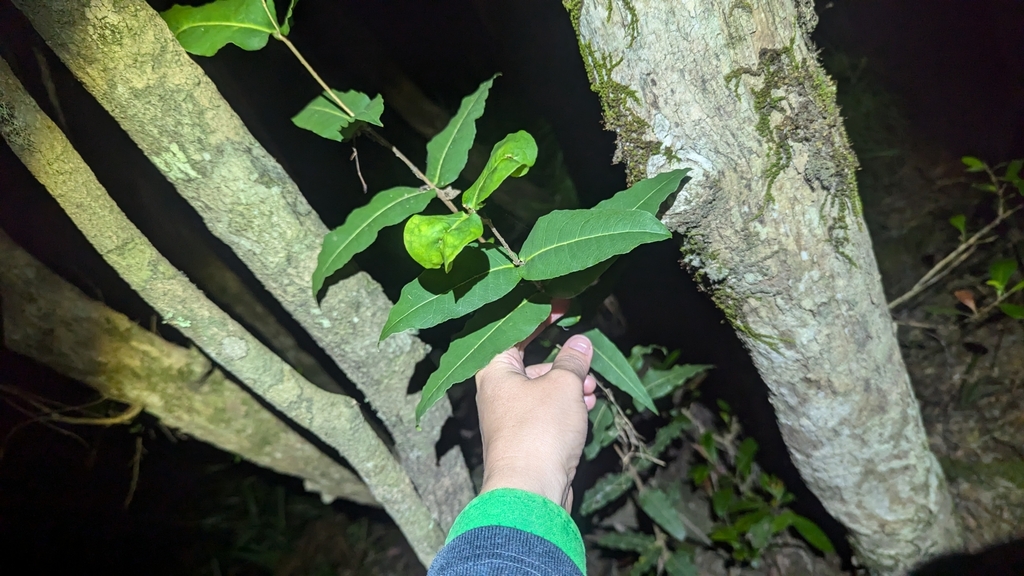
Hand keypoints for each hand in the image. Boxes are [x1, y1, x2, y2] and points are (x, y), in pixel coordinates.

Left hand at [475, 333, 597, 510]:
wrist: (530, 492)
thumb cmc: (540, 430)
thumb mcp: (563, 385)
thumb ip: (573, 360)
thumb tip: (580, 342)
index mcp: (494, 370)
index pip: (517, 331)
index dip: (542, 316)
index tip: (565, 305)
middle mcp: (496, 391)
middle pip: (532, 362)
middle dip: (564, 361)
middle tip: (587, 362)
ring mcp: (509, 417)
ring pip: (542, 390)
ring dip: (569, 386)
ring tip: (590, 390)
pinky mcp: (524, 439)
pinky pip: (546, 413)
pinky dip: (565, 407)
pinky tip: (585, 409)